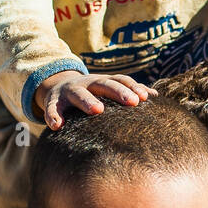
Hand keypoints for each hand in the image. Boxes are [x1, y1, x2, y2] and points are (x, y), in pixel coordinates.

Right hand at [35, 71, 151, 129]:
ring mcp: (69, 91)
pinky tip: (57, 126)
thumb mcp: (108, 89)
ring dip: (88, 101)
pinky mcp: (53, 102)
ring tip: (98, 110)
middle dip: (118, 92)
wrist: (59, 87)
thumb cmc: (93, 93)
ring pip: (78, 94)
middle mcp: (87, 83)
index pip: (120, 80)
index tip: (145, 98)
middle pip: (104, 84)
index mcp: (103, 81)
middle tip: (132, 102)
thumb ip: (129, 91)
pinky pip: (52, 108)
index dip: (133, 87)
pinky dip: (53, 115)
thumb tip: (156, 96)